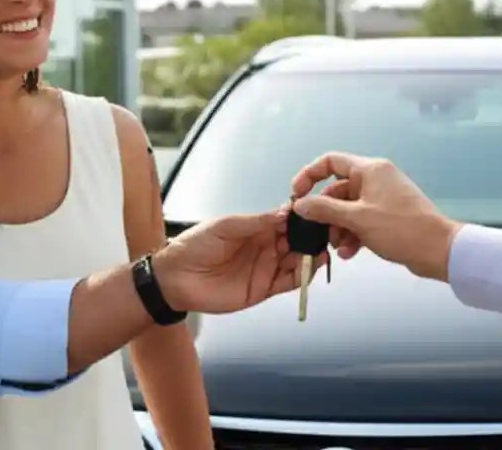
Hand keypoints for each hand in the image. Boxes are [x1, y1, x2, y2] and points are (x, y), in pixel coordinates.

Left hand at [153, 209, 325, 313]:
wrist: (176, 278)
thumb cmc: (194, 246)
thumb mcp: (225, 227)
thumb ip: (256, 222)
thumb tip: (284, 212)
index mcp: (256, 228)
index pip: (286, 221)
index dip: (301, 218)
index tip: (317, 213)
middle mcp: (265, 247)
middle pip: (297, 241)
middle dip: (311, 237)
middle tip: (325, 233)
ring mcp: (266, 268)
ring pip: (297, 261)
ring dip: (311, 256)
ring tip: (323, 250)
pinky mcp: (264, 288)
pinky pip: (289, 283)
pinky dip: (303, 276)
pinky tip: (312, 268)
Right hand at [290, 152, 461, 281]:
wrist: (438, 250)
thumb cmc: (401, 228)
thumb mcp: (358, 219)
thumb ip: (325, 210)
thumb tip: (300, 204)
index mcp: (370, 170)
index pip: (331, 162)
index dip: (309, 175)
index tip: (297, 194)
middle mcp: (375, 179)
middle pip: (338, 190)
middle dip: (325, 212)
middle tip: (317, 231)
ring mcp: (382, 198)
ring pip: (348, 208)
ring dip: (338, 227)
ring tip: (337, 247)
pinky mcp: (388, 216)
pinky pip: (361, 220)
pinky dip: (353, 234)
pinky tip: (349, 252)